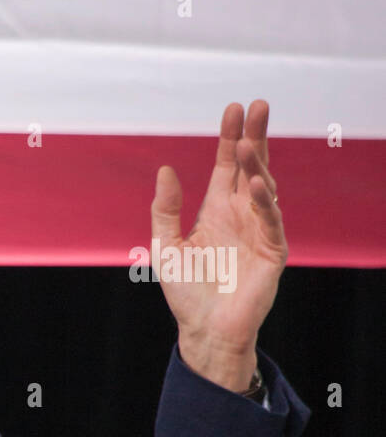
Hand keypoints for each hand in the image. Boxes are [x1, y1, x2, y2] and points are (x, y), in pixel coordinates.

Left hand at [151, 100, 286, 391]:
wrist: (204, 330)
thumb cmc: (186, 292)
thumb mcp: (166, 245)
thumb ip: (165, 209)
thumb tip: (164, 169)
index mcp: (216, 210)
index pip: (225, 166)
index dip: (229, 137)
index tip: (233, 109)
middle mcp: (240, 215)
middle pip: (250, 167)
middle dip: (254, 137)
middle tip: (257, 106)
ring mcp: (259, 231)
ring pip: (262, 188)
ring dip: (256, 165)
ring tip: (247, 143)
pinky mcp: (272, 251)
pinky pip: (270, 221)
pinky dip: (264, 202)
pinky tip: (255, 184)